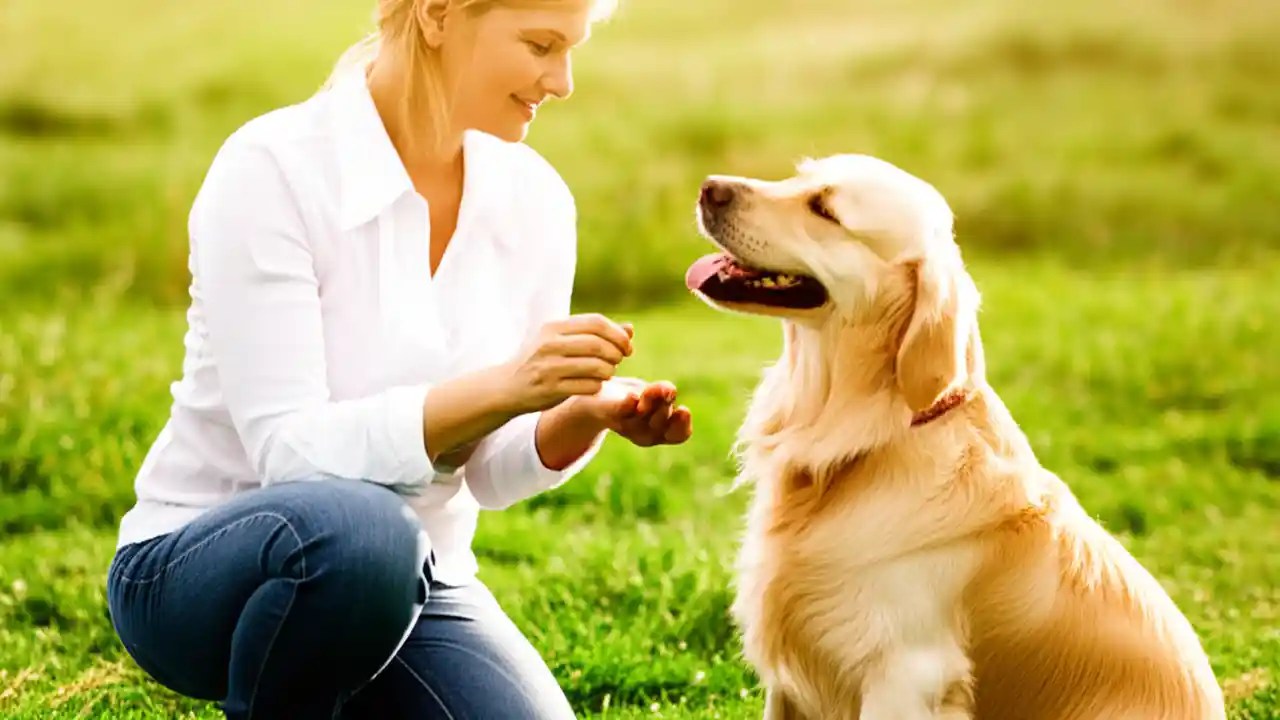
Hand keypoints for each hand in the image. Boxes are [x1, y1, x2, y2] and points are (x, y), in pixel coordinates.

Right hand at [500, 314, 634, 414]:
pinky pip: (589, 386)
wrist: (507, 386)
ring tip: (607, 373)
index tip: (626, 346)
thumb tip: (629, 329)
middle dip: (616, 354)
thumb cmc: (540, 360)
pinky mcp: (551, 389)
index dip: (618, 334)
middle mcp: (550, 345)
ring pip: (597, 367)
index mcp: (553, 327)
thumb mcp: (560, 340)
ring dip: (609, 371)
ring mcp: (549, 368)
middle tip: (618, 361)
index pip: (596, 323)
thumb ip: (594, 333)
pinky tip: (594, 385)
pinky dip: (598, 386)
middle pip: (599, 345)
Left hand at [588, 377, 692, 446]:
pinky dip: (627, 406)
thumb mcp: (651, 396)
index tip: (684, 410)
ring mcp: (623, 424)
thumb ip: (662, 394)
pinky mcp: (606, 413)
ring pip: (642, 416)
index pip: (678, 435)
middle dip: (665, 406)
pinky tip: (632, 398)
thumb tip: (671, 390)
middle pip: (661, 421)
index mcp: (659, 432)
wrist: (593, 400)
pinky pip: (619, 412)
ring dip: (650, 402)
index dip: (683, 425)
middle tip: (668, 391)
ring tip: (655, 389)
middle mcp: (642, 433)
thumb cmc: (630, 399)